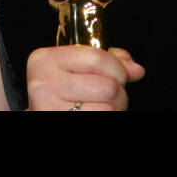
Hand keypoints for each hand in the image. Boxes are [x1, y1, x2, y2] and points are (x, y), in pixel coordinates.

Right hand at [25, 45, 144, 110]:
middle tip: (107, 96)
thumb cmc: (61, 92)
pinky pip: (104, 118)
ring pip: (109, 109)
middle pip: (108, 86)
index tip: (116, 75)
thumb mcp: (76, 68)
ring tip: (101, 106)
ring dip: (114, 109)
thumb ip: (107, 61)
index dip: (117, 69)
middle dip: (118, 93)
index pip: (97, 58)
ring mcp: (51, 108)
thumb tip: (135, 69)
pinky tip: (96, 113)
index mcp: (45, 60)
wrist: (41, 114)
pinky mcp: (58, 118)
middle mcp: (44, 83)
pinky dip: (109, 117)